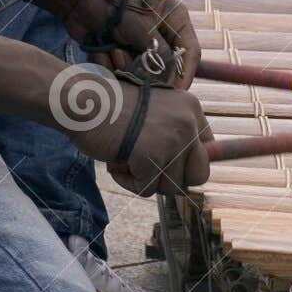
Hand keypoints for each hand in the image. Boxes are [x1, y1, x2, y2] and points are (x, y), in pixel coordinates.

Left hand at [53, 0, 200, 88]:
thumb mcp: (144, 29)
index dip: (185, 74)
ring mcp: (141, 45)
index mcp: (175, 19)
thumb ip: (161, 55)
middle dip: (148, 71)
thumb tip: (171, 80)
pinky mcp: (122, 54)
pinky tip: (103, 48)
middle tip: (135, 71)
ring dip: (125, 65)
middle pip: (167, 67)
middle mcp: (162, 33)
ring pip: (143, 73)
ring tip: (113, 47)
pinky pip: (123, 72)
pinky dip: (112, 65)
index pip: (190, 53)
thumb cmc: (115, 4)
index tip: (177, 93)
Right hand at [53, 72, 211, 194]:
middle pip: (199, 175)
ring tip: (126, 159)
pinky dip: (129, 182)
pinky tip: (116, 163)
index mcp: (191, 108)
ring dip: (147, 180)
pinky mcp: (154, 157)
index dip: (183, 162)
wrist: (83, 101)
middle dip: (173, 178)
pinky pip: (147, 189)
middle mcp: (188, 122)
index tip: (163, 160)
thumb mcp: (153, 113)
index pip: (208, 150)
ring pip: (173, 187)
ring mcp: (173, 139)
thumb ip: (173, 134)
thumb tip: (187, 176)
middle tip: (148, 169)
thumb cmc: (110, 109)